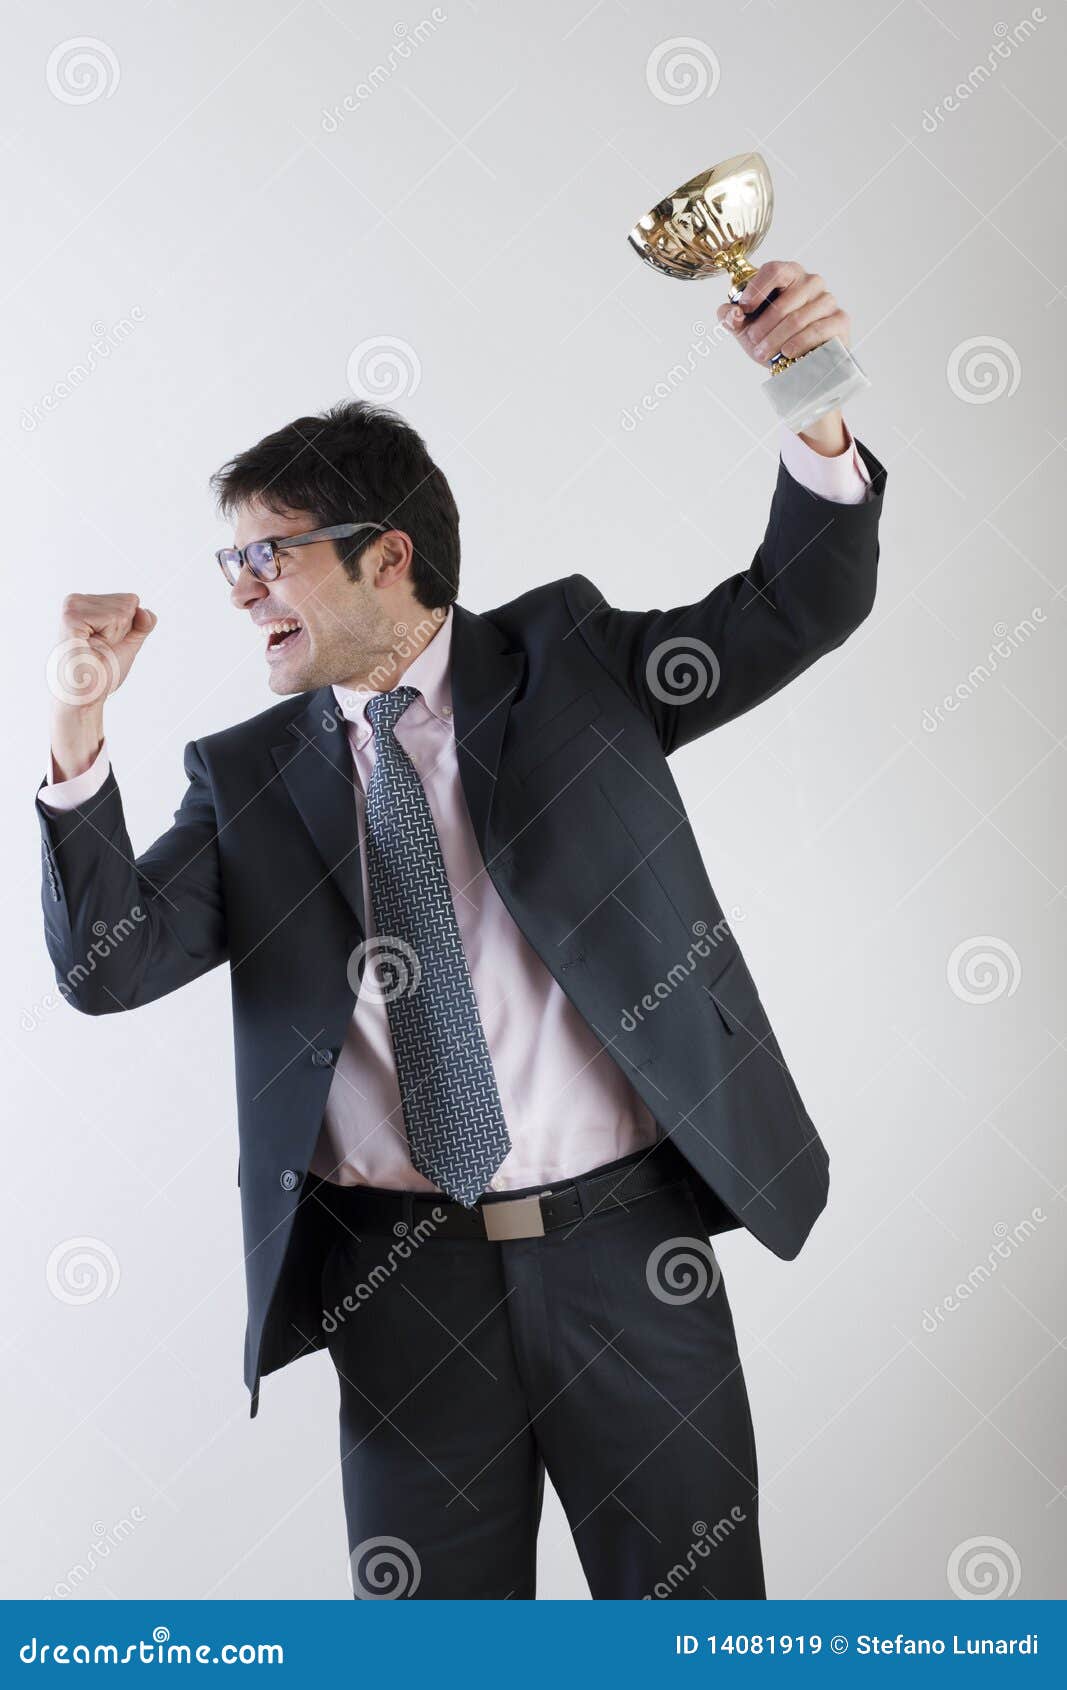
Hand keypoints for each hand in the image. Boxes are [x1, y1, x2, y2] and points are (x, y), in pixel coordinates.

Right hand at [51, 592, 156, 708]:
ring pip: (122, 611)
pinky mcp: (71, 617)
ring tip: (94, 650)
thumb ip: (142, 625)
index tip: (108, 644)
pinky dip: (109, 638)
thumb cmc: (102, 672)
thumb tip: (146, 611)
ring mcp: (72, 607)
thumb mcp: (129, 643)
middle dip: (122, 632)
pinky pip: (113, 618)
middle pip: (128, 603)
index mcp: (87, 604)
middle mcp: (77, 600)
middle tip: (100, 649)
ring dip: (114, 637)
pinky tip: (90, 647)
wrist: (86, 694)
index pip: (130, 600)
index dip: (127, 628)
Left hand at [715, 259, 850, 365]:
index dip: (757, 288)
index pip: (774, 270)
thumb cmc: (771, 338)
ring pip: (798, 318)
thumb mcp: (746, 328)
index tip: (744, 308)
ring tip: (764, 353)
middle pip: (785, 301)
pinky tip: (787, 353)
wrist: (797, 364)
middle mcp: (811, 282)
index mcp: (789, 275)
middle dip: (764, 326)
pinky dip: (798, 343)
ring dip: (777, 339)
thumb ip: (731, 317)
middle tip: (753, 342)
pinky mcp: (840, 320)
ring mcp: (827, 300)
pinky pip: (817, 330)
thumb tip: (732, 313)